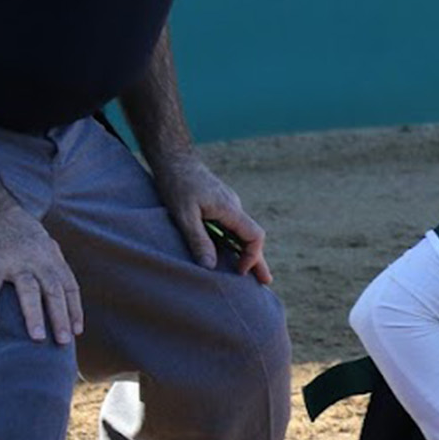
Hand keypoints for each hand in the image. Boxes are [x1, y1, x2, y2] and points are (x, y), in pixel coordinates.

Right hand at [0, 194, 82, 344]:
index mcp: (51, 257)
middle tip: (64, 342)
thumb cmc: (14, 226)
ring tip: (38, 338)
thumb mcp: (42, 240)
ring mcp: (15, 260)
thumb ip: (51, 260)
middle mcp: (38, 260)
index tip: (78, 331)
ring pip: (30, 291)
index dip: (74, 310)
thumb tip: (61, 281)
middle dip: (61, 318)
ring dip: (35, 316)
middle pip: (54, 292)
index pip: (69, 287)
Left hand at [155, 153, 270, 283]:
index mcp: (230, 209)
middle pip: (252, 237)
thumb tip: (210, 267)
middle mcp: (234, 207)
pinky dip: (233, 241)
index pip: (254, 236)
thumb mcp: (184, 214)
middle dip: (257, 260)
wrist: (173, 157)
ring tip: (245, 271)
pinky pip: (231, 226)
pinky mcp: (219, 204)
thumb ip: (198, 240)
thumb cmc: (177, 184)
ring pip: (242, 232)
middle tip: (265, 281)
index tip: (239, 272)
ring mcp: (227, 205)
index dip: (251, 257)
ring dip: (244, 252)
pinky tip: (227, 250)